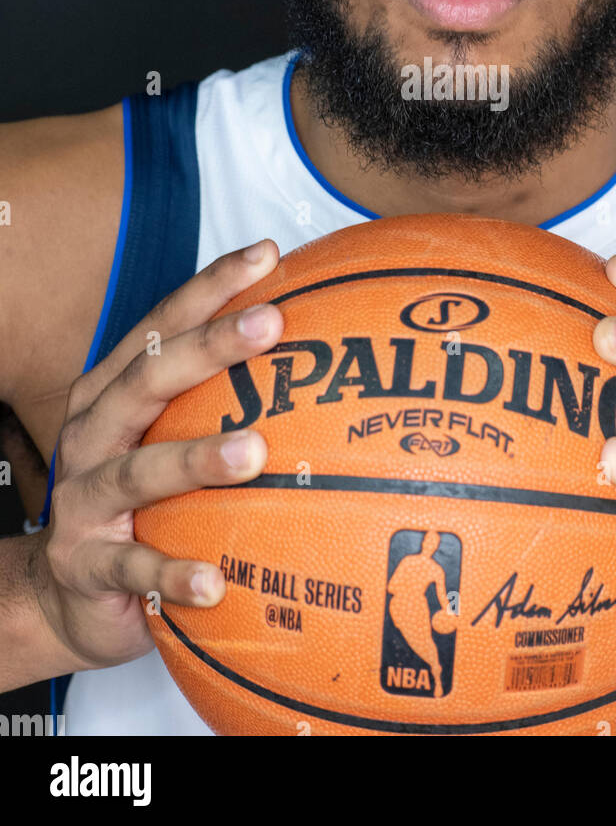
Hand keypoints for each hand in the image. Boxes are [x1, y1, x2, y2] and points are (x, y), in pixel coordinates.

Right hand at [31, 240, 284, 672]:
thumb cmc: (136, 501)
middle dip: (209, 346)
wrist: (64, 593)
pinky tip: (217, 583)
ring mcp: (83, 499)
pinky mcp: (86, 564)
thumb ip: (219, 400)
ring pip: (138, 470)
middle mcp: (93, 434)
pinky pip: (133, 569)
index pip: (163, 326)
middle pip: (148, 378)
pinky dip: (173, 574)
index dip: (212, 286)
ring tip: (256, 453)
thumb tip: (318, 353)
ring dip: (196, 459)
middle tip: (272, 323)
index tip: (267, 254)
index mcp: (113, 393)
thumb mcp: (165, 439)